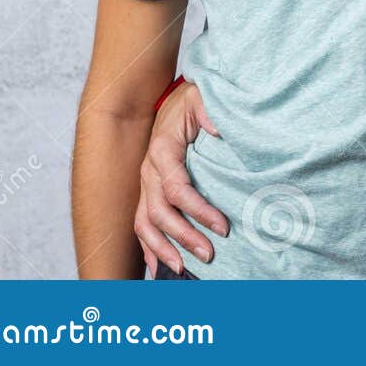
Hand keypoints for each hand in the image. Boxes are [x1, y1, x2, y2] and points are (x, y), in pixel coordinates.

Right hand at [133, 81, 228, 275]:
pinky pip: (142, 223)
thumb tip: (220, 131)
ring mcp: (145, 182)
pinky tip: (159, 266)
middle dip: (184, 236)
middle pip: (160, 212)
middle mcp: (149, 170)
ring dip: (162, 248)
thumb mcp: (203, 96)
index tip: (223, 227)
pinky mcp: (148, 190)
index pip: (177, 188)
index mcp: (163, 150)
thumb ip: (210, 111)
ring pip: (145, 223)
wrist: (173, 98)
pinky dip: (148, 247)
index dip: (199, 210)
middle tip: (209, 254)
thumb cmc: (193, 99)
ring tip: (181, 269)